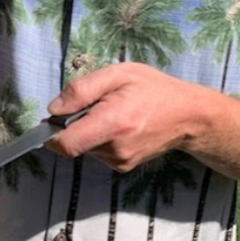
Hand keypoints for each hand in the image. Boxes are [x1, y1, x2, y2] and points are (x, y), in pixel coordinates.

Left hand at [44, 63, 214, 172]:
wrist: (188, 116)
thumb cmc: (153, 88)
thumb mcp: (118, 74)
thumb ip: (82, 90)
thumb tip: (54, 109)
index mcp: (112, 123)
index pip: (66, 144)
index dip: (51, 134)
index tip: (53, 120)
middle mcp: (114, 148)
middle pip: (74, 143)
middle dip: (75, 125)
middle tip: (97, 104)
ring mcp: (120, 161)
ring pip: (86, 147)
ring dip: (90, 131)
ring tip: (113, 112)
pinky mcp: (124, 166)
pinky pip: (99, 152)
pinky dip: (101, 139)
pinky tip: (120, 125)